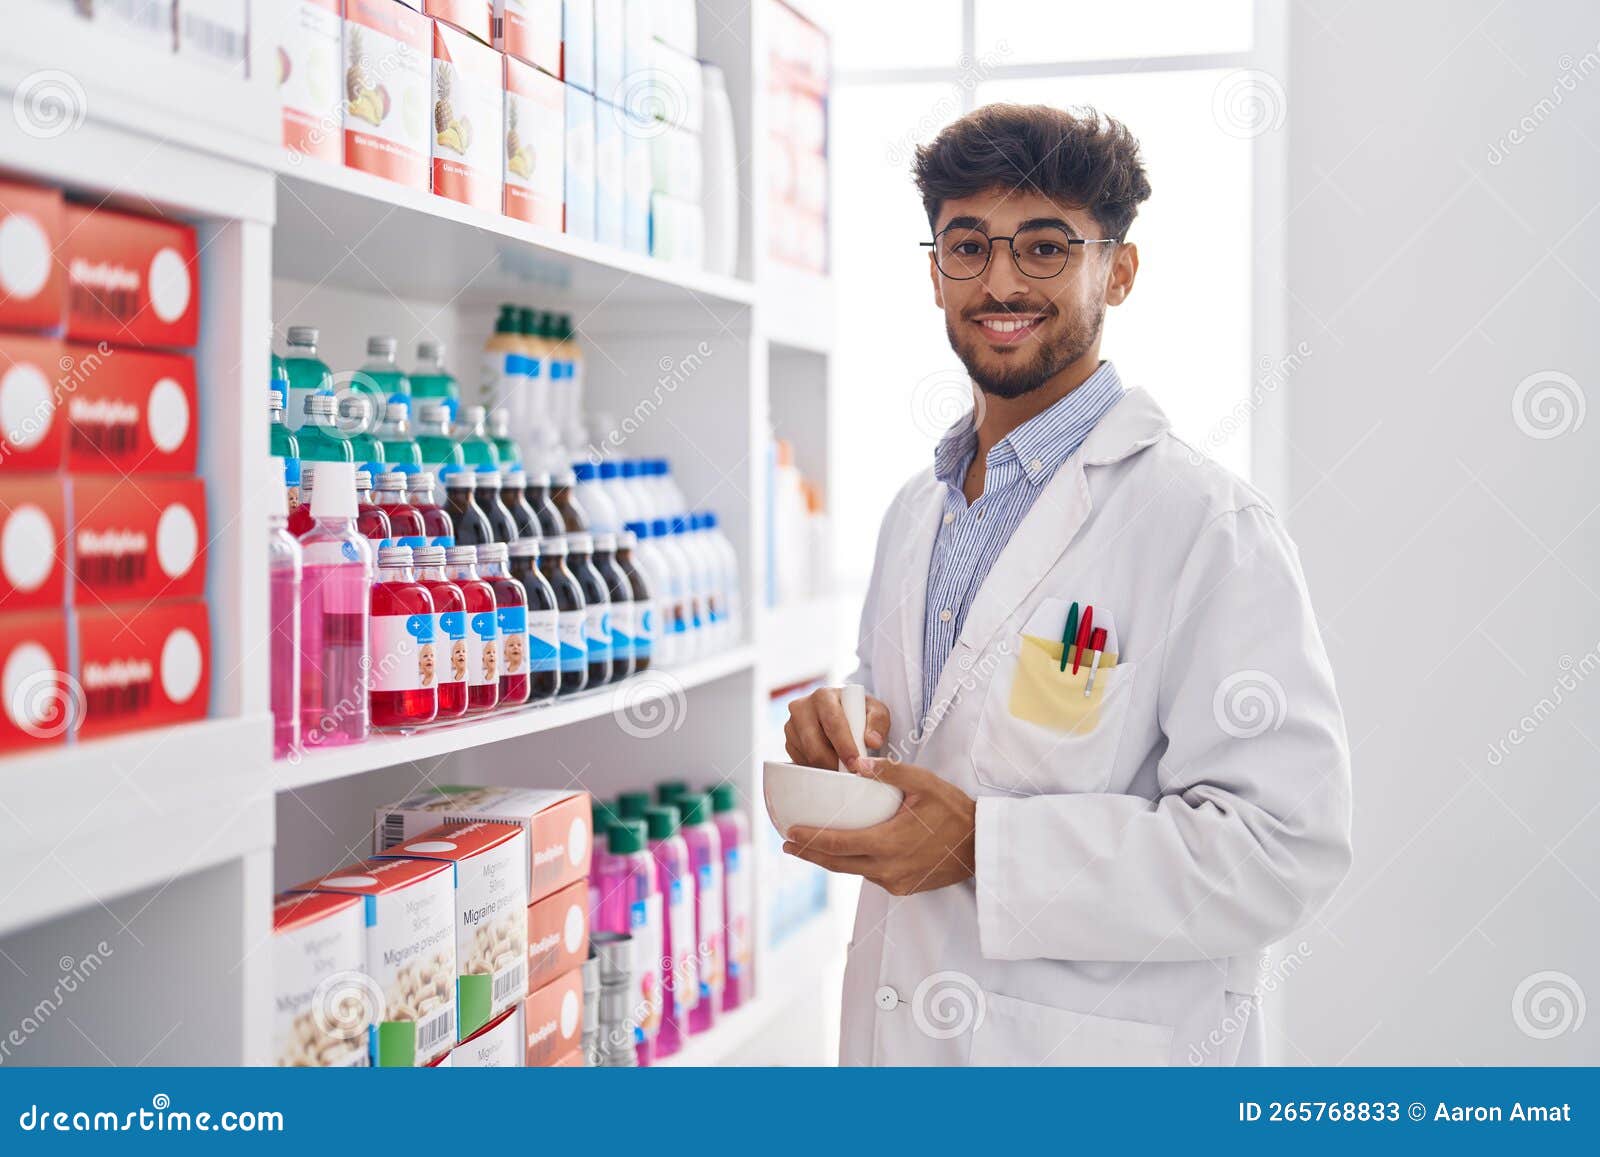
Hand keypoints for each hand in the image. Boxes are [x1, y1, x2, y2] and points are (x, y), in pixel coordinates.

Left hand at [782, 758, 976, 895]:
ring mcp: (895, 882)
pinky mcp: (903, 888)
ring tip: (811, 846)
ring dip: (830, 860)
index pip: (838, 844)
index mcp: (888, 843)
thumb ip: (888, 771)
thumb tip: (855, 761)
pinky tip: (847, 853)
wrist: (981, 845)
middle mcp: (887, 869)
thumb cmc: (953, 810)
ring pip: (853, 871)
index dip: (811, 840)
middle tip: (788, 844)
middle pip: (838, 864)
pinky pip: (871, 875)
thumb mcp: (923, 782)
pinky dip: (855, 864)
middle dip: (810, 853)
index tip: (790, 833)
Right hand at [783, 686, 890, 769]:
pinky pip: (801, 762)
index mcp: (823, 696)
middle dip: (834, 763)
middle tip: (850, 772)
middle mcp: (802, 707)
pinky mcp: (788, 742)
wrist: (842, 713)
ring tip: (843, 765)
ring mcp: (791, 725)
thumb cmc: (858, 712)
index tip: (856, 763)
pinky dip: (818, 767)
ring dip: (827, 766)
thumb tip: (872, 741)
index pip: (832, 723)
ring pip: (807, 756)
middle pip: (814, 744)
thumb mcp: (875, 711)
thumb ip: (878, 722)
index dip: (844, 746)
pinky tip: (830, 761)